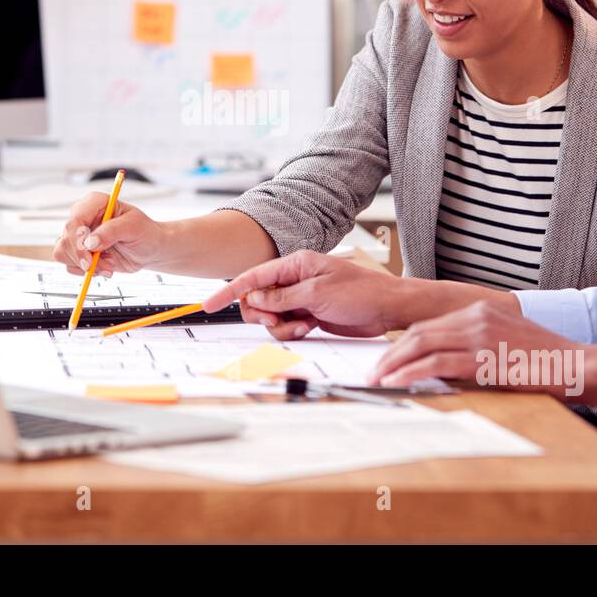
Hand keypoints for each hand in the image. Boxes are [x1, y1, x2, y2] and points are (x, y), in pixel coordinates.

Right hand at [52, 192, 167, 276]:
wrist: (149, 249)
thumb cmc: (145, 232)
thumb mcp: (134, 227)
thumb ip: (112, 231)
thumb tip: (90, 242)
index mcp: (96, 203)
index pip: (76, 219)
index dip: (78, 239)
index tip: (90, 255)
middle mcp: (84, 217)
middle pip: (66, 238)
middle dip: (84, 257)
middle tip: (105, 266)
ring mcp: (80, 236)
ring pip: (63, 252)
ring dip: (86, 266)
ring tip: (108, 266)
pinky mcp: (80, 252)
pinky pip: (70, 265)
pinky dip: (87, 272)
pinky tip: (104, 267)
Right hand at [203, 250, 406, 339]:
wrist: (388, 308)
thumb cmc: (361, 292)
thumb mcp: (317, 294)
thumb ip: (282, 297)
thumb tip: (254, 298)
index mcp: (295, 264)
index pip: (252, 276)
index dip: (229, 291)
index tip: (209, 304)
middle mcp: (294, 280)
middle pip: (256, 299)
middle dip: (261, 314)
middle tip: (277, 320)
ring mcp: (300, 298)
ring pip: (270, 317)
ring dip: (280, 326)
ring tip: (302, 325)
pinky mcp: (307, 315)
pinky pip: (285, 327)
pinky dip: (291, 332)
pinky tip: (308, 328)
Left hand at [368, 296, 585, 396]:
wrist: (576, 364)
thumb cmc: (544, 361)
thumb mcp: (505, 343)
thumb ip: (474, 347)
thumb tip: (442, 367)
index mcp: (478, 310)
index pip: (428, 325)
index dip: (401, 344)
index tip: (385, 360)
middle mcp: (474, 316)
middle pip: (418, 332)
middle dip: (391, 353)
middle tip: (372, 371)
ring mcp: (479, 333)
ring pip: (421, 344)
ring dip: (394, 363)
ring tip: (376, 379)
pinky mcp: (483, 355)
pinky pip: (437, 363)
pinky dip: (412, 372)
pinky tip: (396, 382)